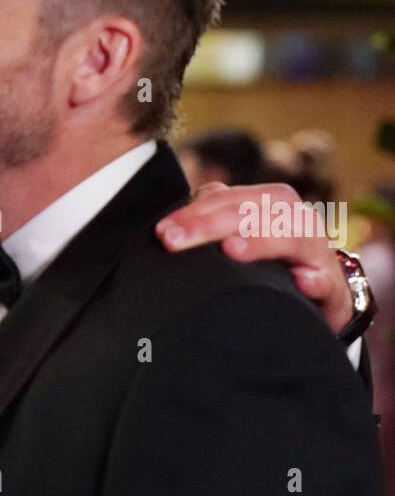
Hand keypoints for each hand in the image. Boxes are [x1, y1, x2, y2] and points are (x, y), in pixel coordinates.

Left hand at [156, 181, 353, 332]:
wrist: (322, 297)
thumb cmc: (270, 266)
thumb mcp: (240, 241)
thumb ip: (210, 226)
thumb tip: (168, 227)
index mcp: (269, 205)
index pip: (228, 198)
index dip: (193, 212)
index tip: (162, 232)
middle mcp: (295, 220)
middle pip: (254, 211)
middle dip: (210, 224)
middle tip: (174, 241)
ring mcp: (316, 252)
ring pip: (292, 237)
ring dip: (261, 242)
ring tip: (231, 249)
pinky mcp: (333, 288)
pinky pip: (327, 282)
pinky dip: (316, 280)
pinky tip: (301, 282)